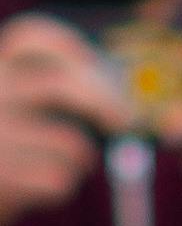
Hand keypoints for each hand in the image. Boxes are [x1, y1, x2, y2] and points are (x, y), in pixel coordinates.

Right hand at [0, 13, 110, 225]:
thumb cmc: (4, 151)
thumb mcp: (13, 110)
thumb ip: (45, 95)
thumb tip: (114, 99)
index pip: (27, 38)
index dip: (64, 43)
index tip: (91, 59)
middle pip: (62, 85)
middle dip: (104, 102)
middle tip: (124, 120)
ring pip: (71, 143)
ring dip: (80, 158)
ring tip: (63, 166)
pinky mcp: (1, 175)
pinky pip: (59, 179)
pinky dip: (62, 186)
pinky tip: (40, 187)